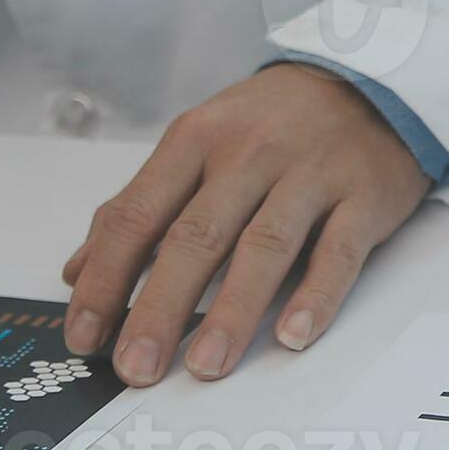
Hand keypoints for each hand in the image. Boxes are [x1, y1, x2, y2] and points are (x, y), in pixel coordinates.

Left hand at [62, 64, 433, 386]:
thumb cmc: (273, 124)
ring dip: (233, 312)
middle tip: (137, 368)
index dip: (105, 279)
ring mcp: (311, 174)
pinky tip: (294, 335)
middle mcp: (250, 154)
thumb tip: (77, 272)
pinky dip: (316, 295)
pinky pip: (339, 252)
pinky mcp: (365, 195)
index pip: (137, 215)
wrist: (371, 81)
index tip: (85, 336)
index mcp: (196, 141)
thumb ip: (141, 206)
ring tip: (207, 366)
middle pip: (196, 237)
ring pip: (264, 248)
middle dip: (161, 308)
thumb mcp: (198, 144)